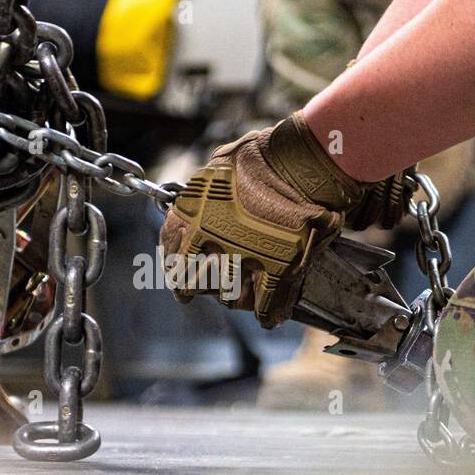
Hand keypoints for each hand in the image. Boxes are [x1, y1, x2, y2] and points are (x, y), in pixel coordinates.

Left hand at [159, 111, 364, 327]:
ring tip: (239, 295)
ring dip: (235, 297)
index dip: (175, 267)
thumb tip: (193, 202)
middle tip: (206, 287)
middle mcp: (212, 245)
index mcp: (191, 218)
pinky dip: (267, 314)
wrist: (301, 162)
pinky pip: (266, 306)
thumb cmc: (259, 157)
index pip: (173, 254)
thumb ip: (202, 192)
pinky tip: (267, 317)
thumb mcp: (216, 167)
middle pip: (199, 283)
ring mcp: (246, 262)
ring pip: (231, 298)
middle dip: (203, 286)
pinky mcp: (278, 273)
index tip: (178, 275)